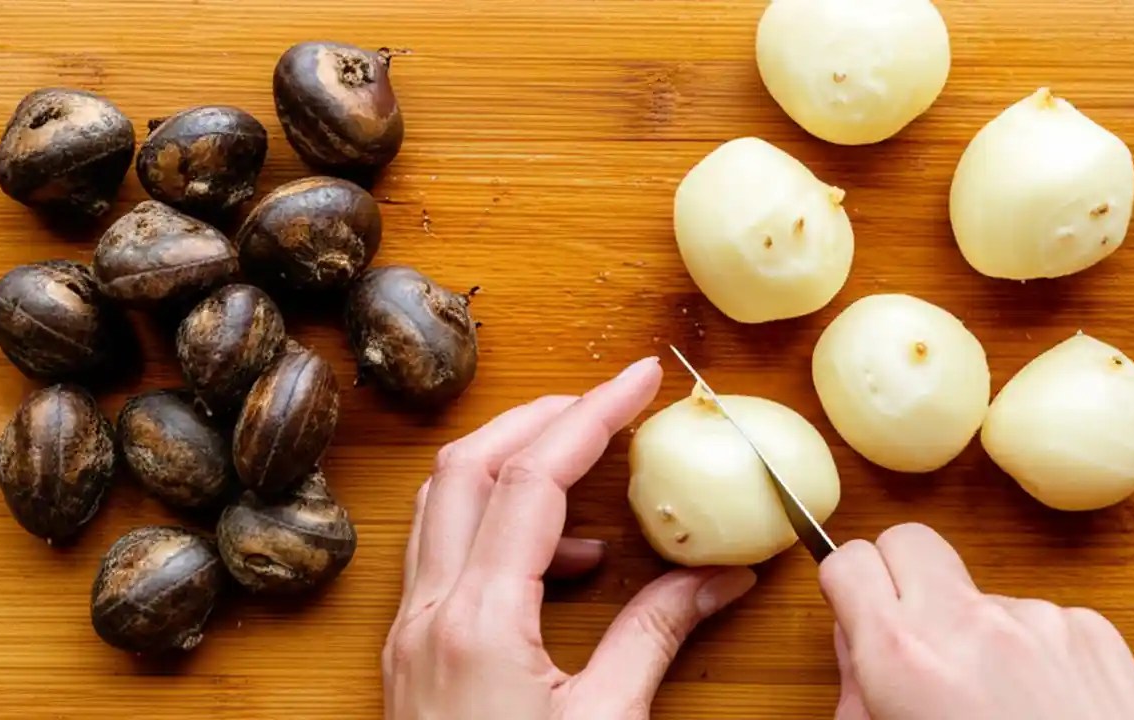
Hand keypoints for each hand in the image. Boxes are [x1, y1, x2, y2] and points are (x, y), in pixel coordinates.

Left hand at [383, 357, 756, 719]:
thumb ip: (659, 636)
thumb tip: (724, 578)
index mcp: (478, 621)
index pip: (534, 476)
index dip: (592, 413)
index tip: (641, 376)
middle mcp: (427, 611)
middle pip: (468, 464)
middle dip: (541, 416)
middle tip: (608, 403)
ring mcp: (409, 630)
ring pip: (445, 502)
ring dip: (512, 464)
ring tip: (590, 468)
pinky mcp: (410, 651)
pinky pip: (445, 554)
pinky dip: (500, 527)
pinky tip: (567, 561)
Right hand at [820, 523, 1133, 719]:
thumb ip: (861, 684)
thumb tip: (856, 639)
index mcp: (901, 656)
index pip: (848, 561)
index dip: (847, 585)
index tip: (856, 609)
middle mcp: (967, 623)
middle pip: (909, 541)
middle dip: (900, 574)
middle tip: (910, 628)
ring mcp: (1034, 619)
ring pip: (977, 592)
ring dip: (973, 629)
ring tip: (993, 699)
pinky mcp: (1088, 630)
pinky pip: (1036, 618)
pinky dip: (1030, 652)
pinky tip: (1039, 703)